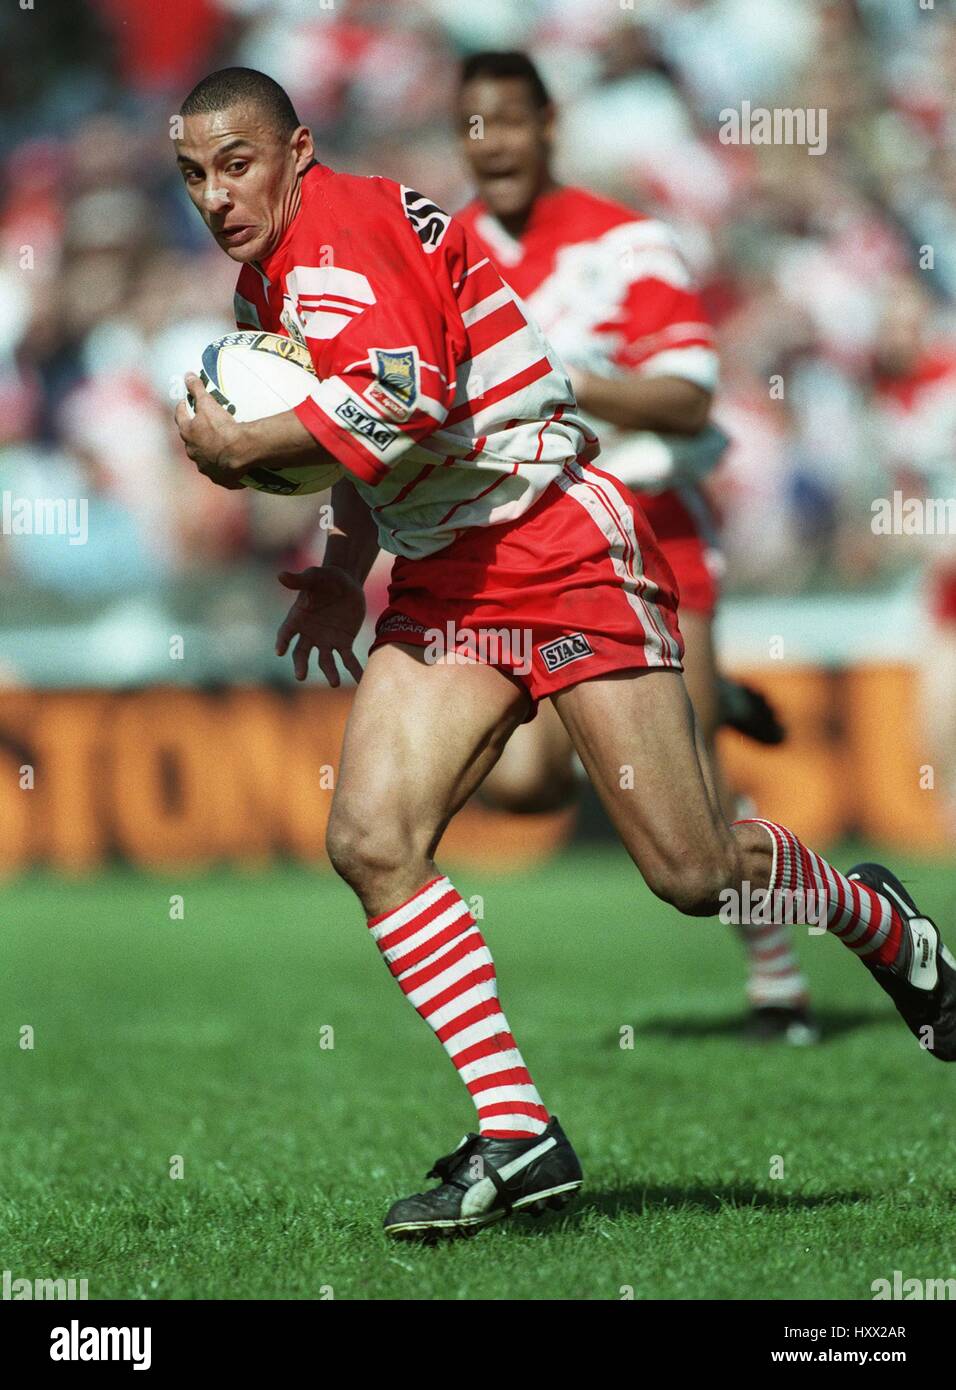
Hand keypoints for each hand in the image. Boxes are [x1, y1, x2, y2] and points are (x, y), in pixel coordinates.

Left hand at [174, 373, 248, 489]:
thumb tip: (187, 375)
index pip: (180, 417)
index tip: (184, 403)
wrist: (239, 453)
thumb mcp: (208, 404)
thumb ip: (197, 389)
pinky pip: (218, 473)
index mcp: (188, 433)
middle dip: (194, 433)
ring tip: (216, 447)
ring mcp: (205, 466)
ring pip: (202, 457)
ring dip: (206, 452)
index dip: (182, 408)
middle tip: (202, 426)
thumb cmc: (222, 427)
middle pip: (190, 440)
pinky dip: (221, 469)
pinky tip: (228, 466)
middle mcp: (192, 452)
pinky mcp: (218, 477)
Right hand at [275, 566, 366, 684]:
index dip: (282, 641)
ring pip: (325, 660)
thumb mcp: (314, 577)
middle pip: (302, 653)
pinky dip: (354, 669)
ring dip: (329, 672)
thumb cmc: (326, 578)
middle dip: (301, 665)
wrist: (346, 582)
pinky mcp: (343, 642)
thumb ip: (299, 580)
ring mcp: (326, 640)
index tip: (279, 651)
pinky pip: (348, 659)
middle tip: (300, 676)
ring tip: (334, 683)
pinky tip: (361, 679)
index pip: (286, 632)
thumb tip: (281, 576)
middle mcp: (309, 634)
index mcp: (298, 618)